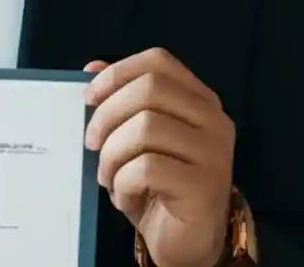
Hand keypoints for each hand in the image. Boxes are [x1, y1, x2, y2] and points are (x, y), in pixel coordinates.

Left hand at [84, 48, 235, 266]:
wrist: (188, 241)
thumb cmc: (159, 186)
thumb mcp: (136, 140)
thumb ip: (121, 101)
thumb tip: (91, 67)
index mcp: (199, 100)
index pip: (158, 62)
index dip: (118, 72)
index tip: (89, 97)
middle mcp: (214, 120)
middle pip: (150, 89)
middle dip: (108, 114)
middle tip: (91, 143)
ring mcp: (213, 153)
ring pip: (145, 127)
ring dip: (112, 155)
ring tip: (109, 177)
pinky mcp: (204, 187)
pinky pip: (147, 168)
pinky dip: (123, 183)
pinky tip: (126, 197)